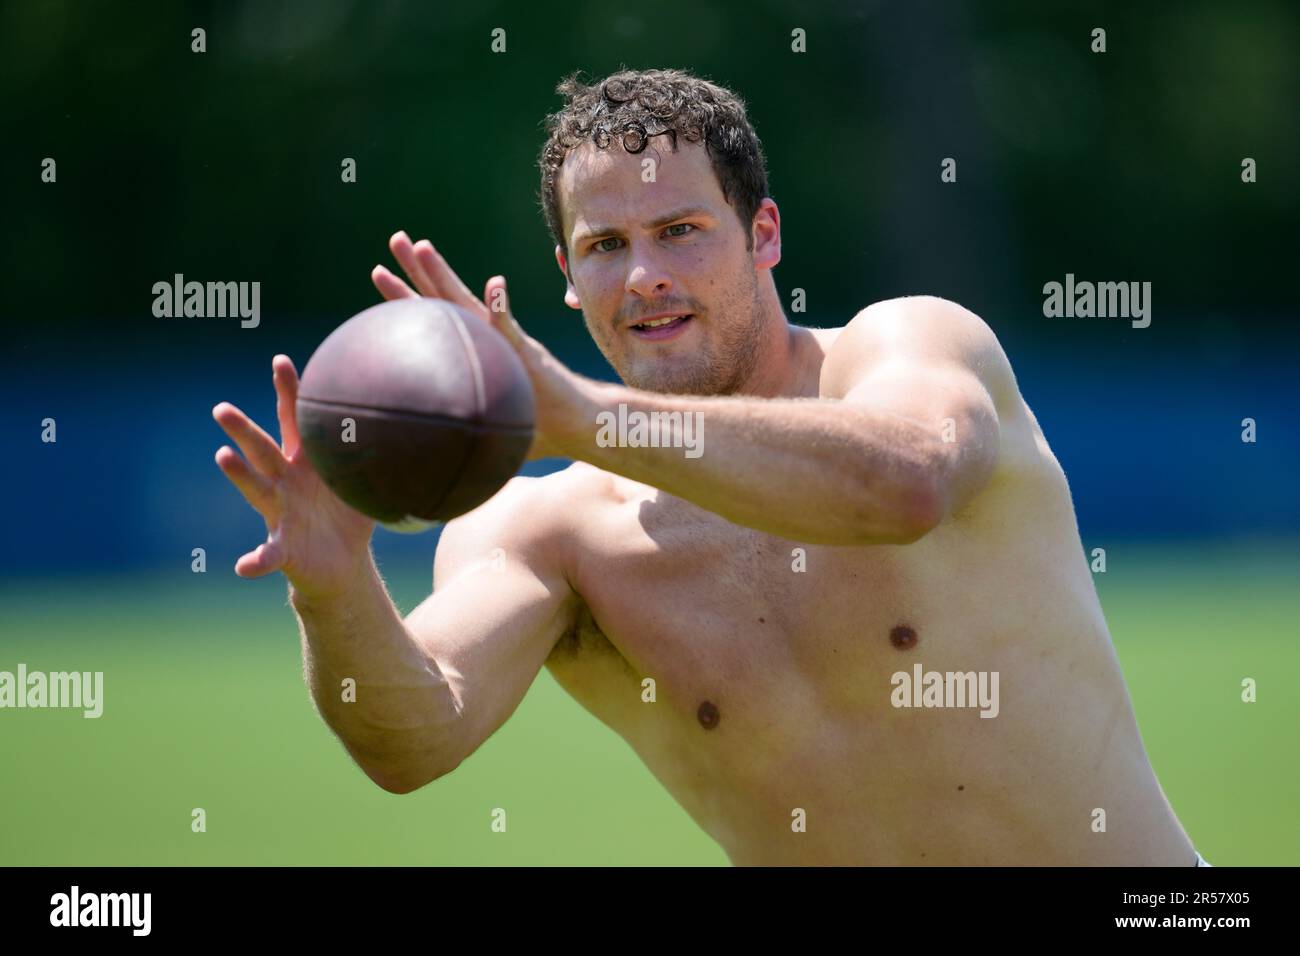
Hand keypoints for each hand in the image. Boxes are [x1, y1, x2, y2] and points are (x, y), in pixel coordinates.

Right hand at [212, 356, 375, 600]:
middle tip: (222, 408)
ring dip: (240, 475)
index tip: (280, 361)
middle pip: (262, 450)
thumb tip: (416, 425)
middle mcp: (284, 483)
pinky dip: (257, 560)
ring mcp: (280, 514)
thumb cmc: (348, 515)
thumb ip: (375, 455)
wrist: (342, 564)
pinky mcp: (283, 549)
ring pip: (257, 490)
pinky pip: (268, 554)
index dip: (288, 392)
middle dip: (243, 430)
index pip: (294, 421)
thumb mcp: (362, 482)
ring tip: (223, 457)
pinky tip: (245, 566)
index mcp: (304, 462)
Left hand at [371, 231, 593, 461]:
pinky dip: (500, 308)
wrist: (578, 426)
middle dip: (417, 268)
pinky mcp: (528, 353)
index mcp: (474, 352)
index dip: (405, 298)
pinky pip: (510, 329)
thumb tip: (423, 465)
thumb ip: (458, 437)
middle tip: (395, 239)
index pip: (432, 319)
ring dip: (444, 273)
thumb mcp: (485, 430)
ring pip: (468, 301)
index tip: (379, 273)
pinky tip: (494, 286)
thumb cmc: (535, 430)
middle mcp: (486, 338)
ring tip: (422, 246)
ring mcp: (505, 341)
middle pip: (442, 297)